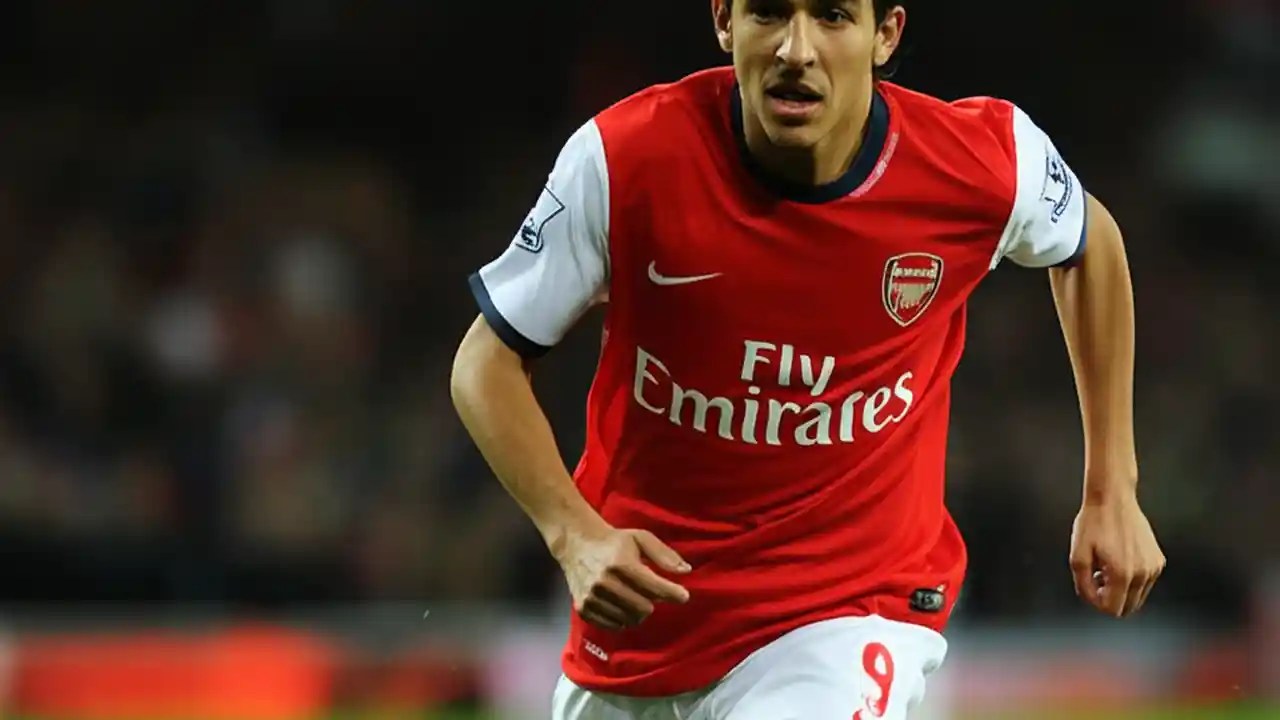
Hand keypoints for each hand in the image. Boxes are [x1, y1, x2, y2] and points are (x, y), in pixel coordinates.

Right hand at [552, 522, 691, 630]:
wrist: (577, 544)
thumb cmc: (615, 541)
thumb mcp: (641, 538)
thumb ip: (664, 555)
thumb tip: (686, 571)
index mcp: (621, 564)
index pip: (654, 588)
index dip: (673, 594)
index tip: (683, 596)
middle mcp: (605, 583)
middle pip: (644, 609)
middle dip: (652, 602)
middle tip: (650, 592)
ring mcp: (592, 598)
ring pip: (629, 620)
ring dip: (637, 612)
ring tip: (635, 596)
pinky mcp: (583, 609)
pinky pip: (613, 626)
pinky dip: (622, 619)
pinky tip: (622, 605)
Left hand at [1069, 491, 1165, 617]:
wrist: (1113, 499)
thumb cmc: (1094, 524)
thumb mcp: (1077, 555)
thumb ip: (1083, 585)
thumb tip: (1093, 601)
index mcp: (1123, 574)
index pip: (1112, 609)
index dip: (1097, 602)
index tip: (1090, 586)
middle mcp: (1143, 573)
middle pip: (1128, 607)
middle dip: (1110, 598)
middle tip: (1097, 576)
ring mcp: (1154, 567)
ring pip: (1137, 596)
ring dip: (1120, 588)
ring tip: (1106, 566)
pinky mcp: (1159, 560)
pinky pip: (1144, 582)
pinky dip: (1131, 578)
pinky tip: (1119, 559)